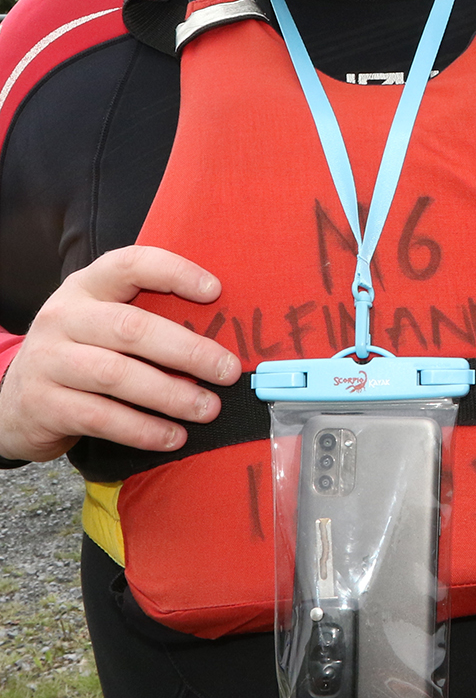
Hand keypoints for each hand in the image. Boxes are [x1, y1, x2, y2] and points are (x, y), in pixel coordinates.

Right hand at [0, 246, 239, 462]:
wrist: (15, 401)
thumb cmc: (83, 353)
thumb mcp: (104, 321)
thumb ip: (148, 316)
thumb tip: (223, 334)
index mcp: (87, 286)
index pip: (131, 264)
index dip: (174, 272)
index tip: (216, 291)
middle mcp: (63, 317)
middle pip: (132, 328)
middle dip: (188, 351)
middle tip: (228, 371)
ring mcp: (48, 360)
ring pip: (117, 375)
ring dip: (171, 395)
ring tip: (209, 408)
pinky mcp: (42, 404)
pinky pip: (101, 417)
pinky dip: (143, 429)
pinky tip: (173, 437)